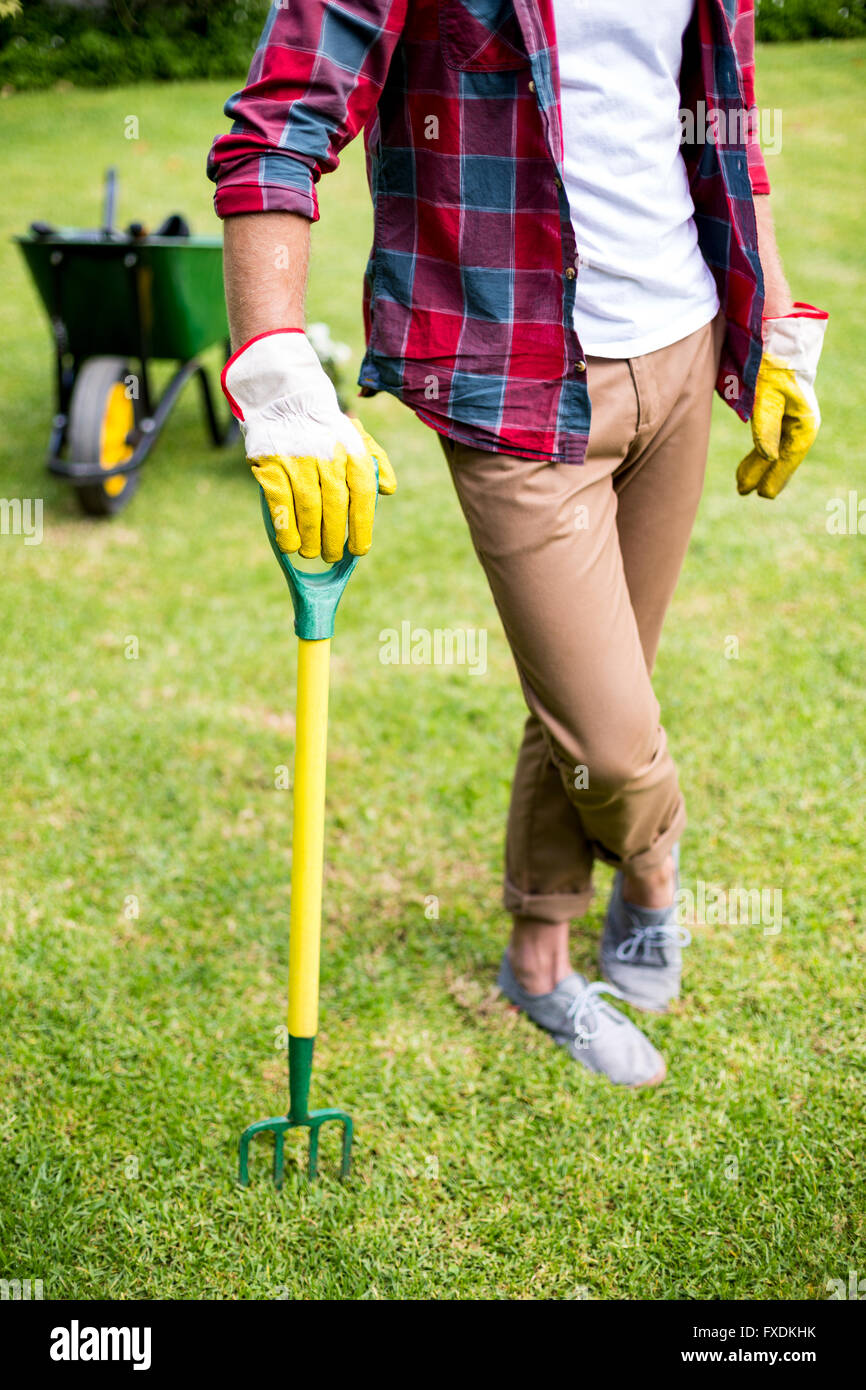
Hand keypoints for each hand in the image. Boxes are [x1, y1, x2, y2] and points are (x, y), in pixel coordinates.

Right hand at [222, 329, 395, 561]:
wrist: (285, 398)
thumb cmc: (326, 427)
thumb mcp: (358, 437)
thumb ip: (377, 462)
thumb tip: (388, 490)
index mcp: (352, 453)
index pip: (363, 496)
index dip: (361, 527)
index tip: (358, 550)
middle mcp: (328, 457)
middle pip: (335, 507)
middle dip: (334, 538)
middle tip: (331, 555)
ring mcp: (299, 461)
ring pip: (308, 509)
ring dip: (310, 538)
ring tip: (310, 553)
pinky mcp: (273, 465)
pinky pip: (280, 504)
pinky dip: (285, 529)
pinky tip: (289, 544)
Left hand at [737, 305, 827, 498]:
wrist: (771, 328)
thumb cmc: (770, 359)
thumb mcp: (766, 393)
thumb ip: (766, 424)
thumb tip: (767, 454)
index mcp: (804, 419)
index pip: (789, 456)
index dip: (775, 476)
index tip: (761, 494)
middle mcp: (800, 418)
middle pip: (782, 454)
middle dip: (763, 473)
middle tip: (744, 491)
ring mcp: (791, 411)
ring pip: (775, 445)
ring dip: (760, 463)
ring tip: (742, 481)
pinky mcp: (778, 403)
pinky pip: (771, 433)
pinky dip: (759, 447)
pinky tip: (753, 456)